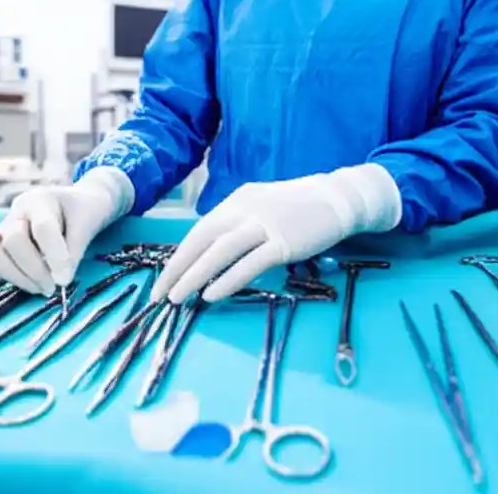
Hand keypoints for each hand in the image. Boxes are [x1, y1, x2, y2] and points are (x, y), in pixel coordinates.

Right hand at [0, 167, 133, 294]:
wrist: (72, 205)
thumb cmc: (81, 212)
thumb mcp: (88, 223)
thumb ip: (75, 249)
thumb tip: (61, 279)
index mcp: (41, 200)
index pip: (43, 227)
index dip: (53, 255)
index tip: (65, 280)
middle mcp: (17, 211)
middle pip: (13, 240)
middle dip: (33, 269)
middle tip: (53, 287)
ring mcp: (3, 227)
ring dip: (17, 276)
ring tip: (41, 289)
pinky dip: (11, 277)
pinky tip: (33, 284)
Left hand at [151, 164, 400, 302]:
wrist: (338, 199)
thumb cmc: (298, 209)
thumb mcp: (261, 208)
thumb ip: (238, 225)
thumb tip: (211, 252)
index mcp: (236, 202)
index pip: (199, 231)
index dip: (178, 257)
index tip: (162, 280)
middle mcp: (245, 210)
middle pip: (203, 240)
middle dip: (178, 269)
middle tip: (159, 295)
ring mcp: (265, 224)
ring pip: (221, 251)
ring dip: (195, 275)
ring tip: (178, 298)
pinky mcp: (284, 242)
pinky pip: (250, 263)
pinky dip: (228, 279)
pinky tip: (212, 294)